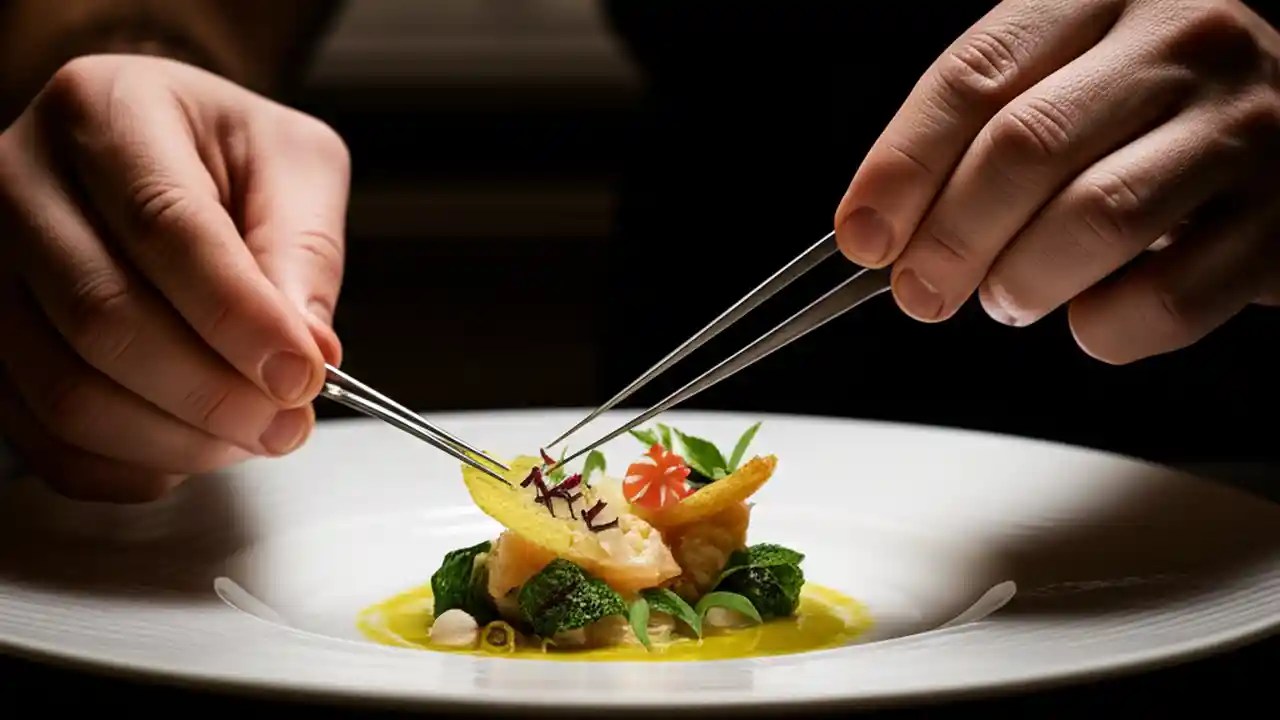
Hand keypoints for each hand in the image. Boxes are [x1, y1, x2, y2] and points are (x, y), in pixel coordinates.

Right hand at [0, 54, 349, 501]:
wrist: (151, 151)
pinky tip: (191, 449)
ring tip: (253, 436)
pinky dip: (126, 465)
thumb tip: (308, 351)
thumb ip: (306, 250)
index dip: (238, 317)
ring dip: (174, 439)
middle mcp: (19, 182)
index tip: (303, 374)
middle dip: (212, 393)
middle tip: (290, 424)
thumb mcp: (294, 165)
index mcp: (106, 111)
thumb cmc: (228, 154)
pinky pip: (40, 435)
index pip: (164, 227)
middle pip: (103, 317)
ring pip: (65, 390)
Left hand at [835, 0, 1279, 362]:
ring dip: (1021, 281)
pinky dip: (1102, 328)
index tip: (863, 235)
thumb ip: (983, 131)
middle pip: (1025, 147)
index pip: (976, 75)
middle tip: (922, 290)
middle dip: (949, 238)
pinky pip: (1165, 298)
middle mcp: (1185, 41)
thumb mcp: (1068, 79)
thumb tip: (880, 228)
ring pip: (1094, 220)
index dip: (902, 166)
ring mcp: (1245, 126)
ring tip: (1007, 295)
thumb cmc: (1152, 112)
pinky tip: (1091, 311)